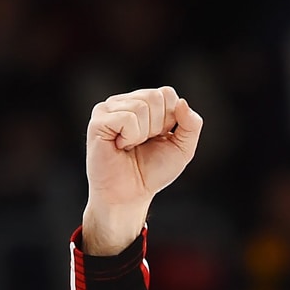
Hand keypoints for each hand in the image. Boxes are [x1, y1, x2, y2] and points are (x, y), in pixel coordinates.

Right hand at [82, 86, 203, 254]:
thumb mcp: (182, 148)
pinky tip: (120, 146)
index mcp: (143, 103)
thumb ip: (191, 124)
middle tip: (143, 143)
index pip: (167, 93)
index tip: (159, 138)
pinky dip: (131, 137)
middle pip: (155, 97)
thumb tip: (182, 102)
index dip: (170, 120)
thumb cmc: (152, 171)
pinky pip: (127, 118)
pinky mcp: (98, 121)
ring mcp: (109, 109)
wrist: (130, 195)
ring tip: (131, 146)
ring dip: (143, 134)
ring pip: (141, 106)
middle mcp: (125, 102)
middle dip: (157, 126)